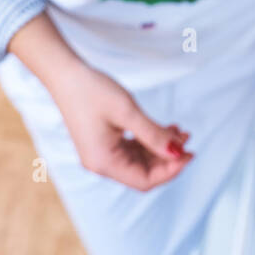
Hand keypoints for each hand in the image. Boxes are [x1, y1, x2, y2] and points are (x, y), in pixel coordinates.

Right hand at [49, 61, 193, 191]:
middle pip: (143, 172)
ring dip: (160, 148)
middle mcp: (101, 163)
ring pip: (140, 160)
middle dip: (168, 157)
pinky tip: (164, 128)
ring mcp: (101, 154)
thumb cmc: (92, 90)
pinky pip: (131, 149)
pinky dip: (149, 141)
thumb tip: (177, 153)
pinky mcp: (102, 143)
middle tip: (187, 139)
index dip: (170, 170)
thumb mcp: (128, 112)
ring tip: (179, 130)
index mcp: (104, 162)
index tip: (189, 153)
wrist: (65, 74)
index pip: (144, 180)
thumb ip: (153, 135)